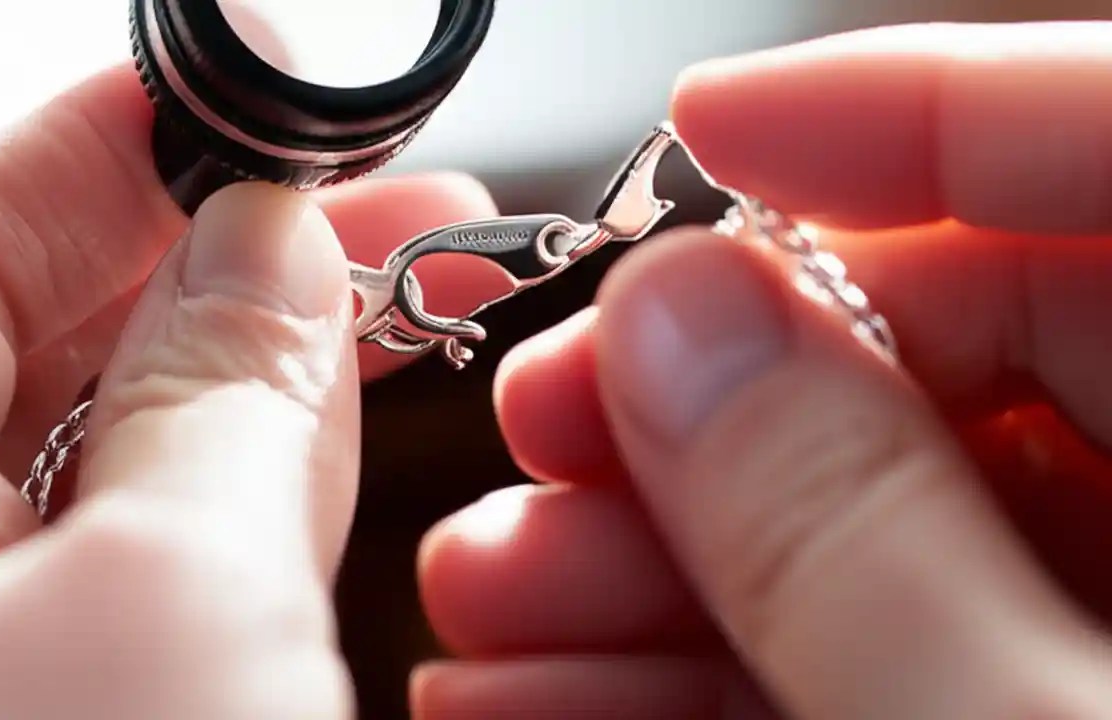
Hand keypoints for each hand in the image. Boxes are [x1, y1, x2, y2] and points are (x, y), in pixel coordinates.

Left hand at [0, 66, 499, 717]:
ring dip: (251, 376)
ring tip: (401, 317)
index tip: (267, 88)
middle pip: (31, 338)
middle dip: (226, 259)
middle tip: (389, 217)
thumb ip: (227, 404)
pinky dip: (227, 498)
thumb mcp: (174, 608)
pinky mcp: (11, 693)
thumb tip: (269, 254)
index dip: (129, 139)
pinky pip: (114, 558)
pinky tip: (317, 450)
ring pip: (90, 451)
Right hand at [417, 22, 1111, 718]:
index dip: (906, 108)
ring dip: (665, 549)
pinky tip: (561, 682)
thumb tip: (682, 330)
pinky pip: (888, 647)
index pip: (1109, 152)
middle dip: (717, 389)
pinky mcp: (1042, 708)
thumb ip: (854, 528)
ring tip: (502, 587)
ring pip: (896, 516)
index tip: (709, 125)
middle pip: (967, 348)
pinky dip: (718, 660)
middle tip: (554, 420)